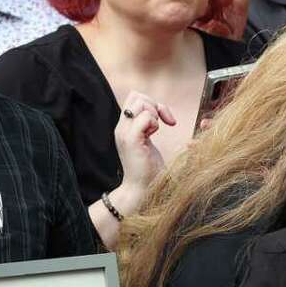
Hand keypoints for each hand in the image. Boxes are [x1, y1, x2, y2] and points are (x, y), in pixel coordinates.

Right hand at [110, 91, 171, 211]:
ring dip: (154, 113)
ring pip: (141, 103)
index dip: (151, 103)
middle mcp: (121, 127)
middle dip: (155, 105)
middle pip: (137, 96)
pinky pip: (145, 117)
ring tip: (155, 130)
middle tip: (163, 123)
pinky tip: (154, 134)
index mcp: (124, 127)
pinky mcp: (132, 140)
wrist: (141, 190)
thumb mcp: (147, 140)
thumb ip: (148, 124)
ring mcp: (125, 133)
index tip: (164, 120)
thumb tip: (159, 110)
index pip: (134, 97)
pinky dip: (154, 122)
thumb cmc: (148, 169)